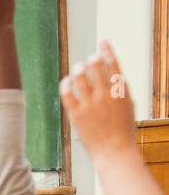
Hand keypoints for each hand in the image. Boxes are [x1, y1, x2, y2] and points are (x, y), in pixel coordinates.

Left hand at [61, 41, 136, 161]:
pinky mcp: (77, 114)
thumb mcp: (128, 106)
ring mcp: (90, 104)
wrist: (114, 152)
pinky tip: (66, 81)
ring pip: (79, 76)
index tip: (102, 42)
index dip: (107, 50)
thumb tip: (114, 76)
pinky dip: (66, 84)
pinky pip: (67, 93)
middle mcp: (105, 94)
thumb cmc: (122, 131)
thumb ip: (120, 91)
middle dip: (91, 61)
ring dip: (77, 69)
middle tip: (88, 62)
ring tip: (78, 69)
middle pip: (95, 66)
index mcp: (121, 91)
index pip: (113, 64)